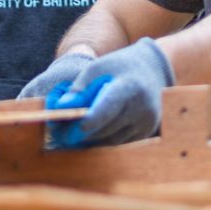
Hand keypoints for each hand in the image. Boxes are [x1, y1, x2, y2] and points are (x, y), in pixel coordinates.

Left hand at [29, 36, 174, 147]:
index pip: (108, 109)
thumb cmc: (120, 67)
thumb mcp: (98, 68)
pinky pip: (119, 142)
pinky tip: (87, 138)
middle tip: (58, 137)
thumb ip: (79, 88)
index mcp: (130, 87)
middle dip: (80, 135)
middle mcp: (142, 108)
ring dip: (89, 141)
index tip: (67, 132)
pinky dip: (102, 141)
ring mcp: (146, 122)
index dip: (88, 122)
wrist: (153, 70)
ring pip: (111, 140)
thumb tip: (60, 108)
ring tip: (68, 138)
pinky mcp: (146, 132)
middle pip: (106, 128)